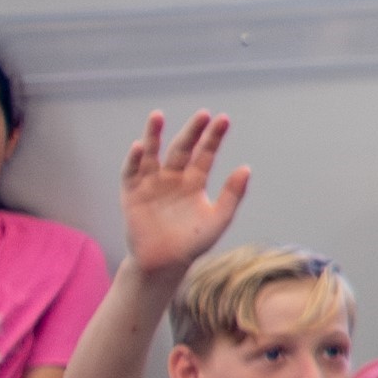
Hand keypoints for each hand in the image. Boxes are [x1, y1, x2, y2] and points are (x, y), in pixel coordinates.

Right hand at [116, 113, 250, 280]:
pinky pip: (131, 173)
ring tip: (157, 115)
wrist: (165, 263)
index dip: (213, 137)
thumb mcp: (218, 219)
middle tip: (202, 114)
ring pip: (153, 154)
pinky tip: (139, 146)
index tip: (223, 120)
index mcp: (195, 181)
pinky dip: (133, 160)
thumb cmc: (194, 242)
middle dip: (192, 131)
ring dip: (154, 135)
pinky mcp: (132, 194)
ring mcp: (152, 184)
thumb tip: (246, 168)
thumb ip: (232, 195)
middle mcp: (174, 177)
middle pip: (182, 148)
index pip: (206, 153)